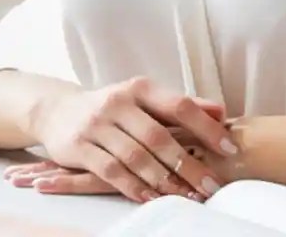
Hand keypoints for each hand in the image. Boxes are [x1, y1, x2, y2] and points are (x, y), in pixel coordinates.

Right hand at [12, 77, 235, 202]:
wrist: (56, 111)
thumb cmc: (111, 108)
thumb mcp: (142, 99)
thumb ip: (179, 106)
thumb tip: (221, 112)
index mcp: (137, 88)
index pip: (178, 105)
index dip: (205, 128)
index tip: (229, 149)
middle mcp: (116, 102)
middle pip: (158, 137)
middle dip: (189, 165)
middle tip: (212, 186)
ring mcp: (95, 125)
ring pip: (136, 157)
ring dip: (164, 181)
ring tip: (186, 197)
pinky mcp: (79, 146)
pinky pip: (111, 171)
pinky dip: (134, 187)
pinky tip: (151, 198)